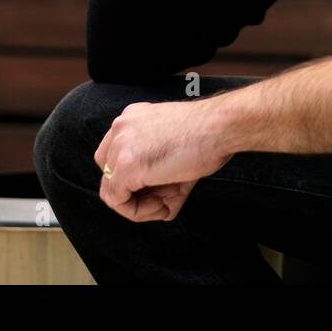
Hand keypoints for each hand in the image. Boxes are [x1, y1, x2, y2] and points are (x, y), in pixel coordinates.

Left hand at [93, 97, 234, 222]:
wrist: (221, 126)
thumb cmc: (210, 134)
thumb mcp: (175, 149)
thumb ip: (159, 172)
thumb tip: (162, 207)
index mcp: (132, 118)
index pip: (112, 157)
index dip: (132, 178)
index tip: (159, 186)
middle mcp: (121, 128)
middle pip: (109, 174)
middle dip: (134, 193)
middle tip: (164, 198)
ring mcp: (121, 148)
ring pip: (112, 192)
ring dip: (138, 206)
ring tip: (166, 203)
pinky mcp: (127, 168)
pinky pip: (118, 202)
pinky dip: (139, 212)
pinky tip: (163, 205)